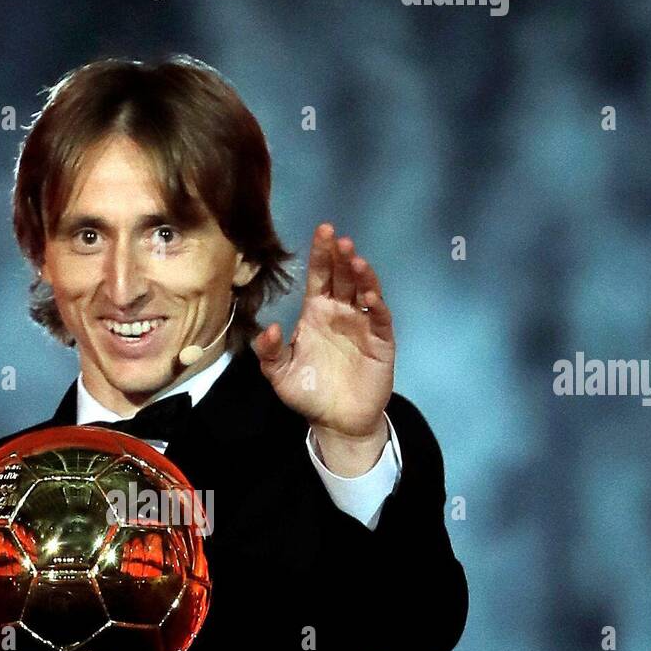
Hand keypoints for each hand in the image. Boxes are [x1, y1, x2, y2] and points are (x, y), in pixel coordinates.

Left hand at [251, 223, 394, 474]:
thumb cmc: (308, 392)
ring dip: (361, 275)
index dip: (321, 254)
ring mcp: (363, 325)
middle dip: (341, 257)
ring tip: (354, 260)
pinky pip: (380, 319)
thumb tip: (269, 328)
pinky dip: (376, 306)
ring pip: (364, 292)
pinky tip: (368, 296)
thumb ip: (269, 352)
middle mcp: (341, 312)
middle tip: (339, 240)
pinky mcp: (381, 342)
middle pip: (343, 277)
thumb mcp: (279, 374)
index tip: (323, 230)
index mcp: (317, 312)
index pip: (320, 276)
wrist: (336, 420)